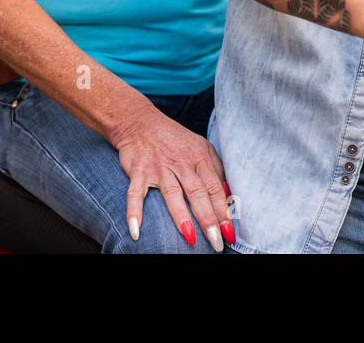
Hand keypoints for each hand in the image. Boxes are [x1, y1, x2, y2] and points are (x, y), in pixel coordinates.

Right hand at [107, 101, 232, 250]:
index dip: (223, 210)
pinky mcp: (139, 171)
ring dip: (181, 216)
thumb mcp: (201, 147)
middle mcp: (181, 163)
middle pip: (198, 193)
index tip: (229, 231)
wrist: (140, 123)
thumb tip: (227, 195)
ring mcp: (159, 168)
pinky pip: (135, 194)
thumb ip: (215, 169)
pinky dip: (134, 212)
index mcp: (199, 157)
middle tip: (217, 241)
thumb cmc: (174, 139)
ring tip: (190, 237)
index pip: (214, 187)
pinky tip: (136, 231)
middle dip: (208, 218)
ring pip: (172, 194)